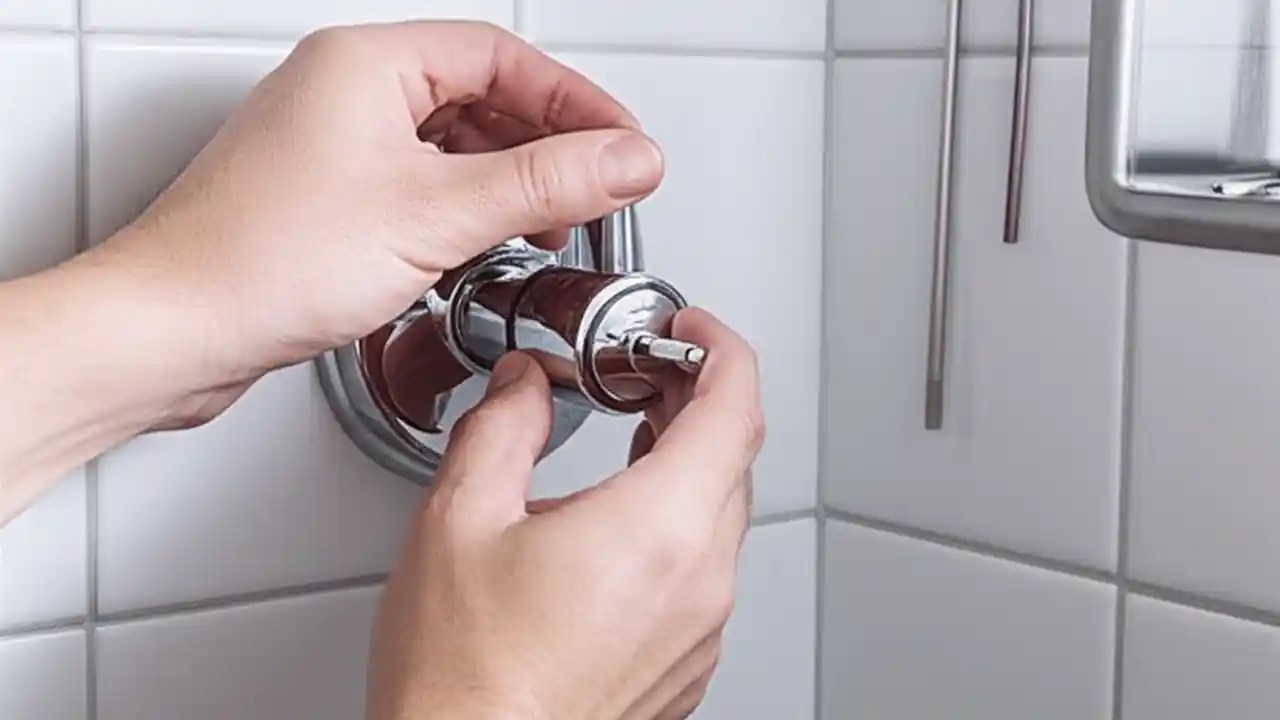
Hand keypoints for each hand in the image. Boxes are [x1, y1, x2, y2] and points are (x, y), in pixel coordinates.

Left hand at [83, 20, 663, 426]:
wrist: (170, 330)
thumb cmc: (256, 263)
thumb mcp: (434, 215)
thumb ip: (544, 184)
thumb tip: (627, 158)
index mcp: (366, 65)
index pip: (503, 56)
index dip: (576, 99)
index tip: (623, 144)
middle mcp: (346, 94)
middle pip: (480, 96)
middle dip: (547, 143)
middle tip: (597, 187)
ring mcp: (334, 146)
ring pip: (451, 145)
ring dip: (508, 182)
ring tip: (551, 224)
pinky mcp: (327, 199)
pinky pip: (419, 186)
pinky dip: (464, 211)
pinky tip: (485, 248)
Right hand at [366, 309, 763, 719]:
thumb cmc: (464, 679)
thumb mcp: (458, 520)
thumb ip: (501, 428)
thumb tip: (522, 386)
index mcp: (657, 528)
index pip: (735, 404)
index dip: (720, 347)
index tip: (689, 329)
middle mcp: (699, 580)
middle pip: (736, 455)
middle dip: (700, 397)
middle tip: (647, 374)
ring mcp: (701, 628)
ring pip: (724, 513)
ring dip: (690, 461)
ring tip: (636, 435)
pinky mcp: (687, 663)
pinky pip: (707, 570)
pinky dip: (680, 523)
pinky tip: (623, 522)